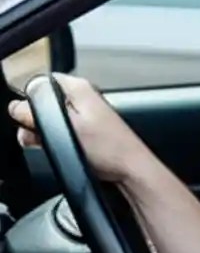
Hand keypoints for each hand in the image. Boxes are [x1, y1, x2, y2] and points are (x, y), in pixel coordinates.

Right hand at [7, 73, 147, 182]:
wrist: (131, 169)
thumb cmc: (108, 149)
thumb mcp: (63, 128)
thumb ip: (35, 114)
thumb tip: (15, 107)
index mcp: (78, 88)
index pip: (40, 82)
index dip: (28, 99)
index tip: (27, 116)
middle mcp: (82, 97)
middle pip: (43, 102)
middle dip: (33, 119)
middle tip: (35, 135)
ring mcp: (85, 115)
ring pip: (50, 119)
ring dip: (42, 132)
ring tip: (48, 144)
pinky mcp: (86, 131)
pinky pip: (61, 131)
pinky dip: (54, 139)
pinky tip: (57, 149)